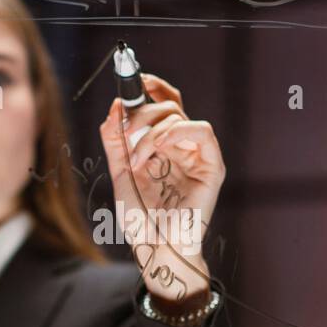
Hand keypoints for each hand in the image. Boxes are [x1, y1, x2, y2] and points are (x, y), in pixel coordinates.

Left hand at [100, 73, 224, 303]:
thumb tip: (116, 106)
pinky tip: (160, 148)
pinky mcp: (212, 167)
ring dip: (151, 133)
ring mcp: (197, 156)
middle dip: (141, 114)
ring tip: (137, 160)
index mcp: (163, 146)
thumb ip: (115, 140)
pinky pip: (202, 131)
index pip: (165, 104)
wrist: (155, 247)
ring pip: (178, 117)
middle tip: (124, 135)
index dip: (153, 87)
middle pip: (168, 107)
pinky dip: (177, 132)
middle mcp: (181, 147)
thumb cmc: (140, 217)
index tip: (136, 79)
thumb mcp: (120, 173)